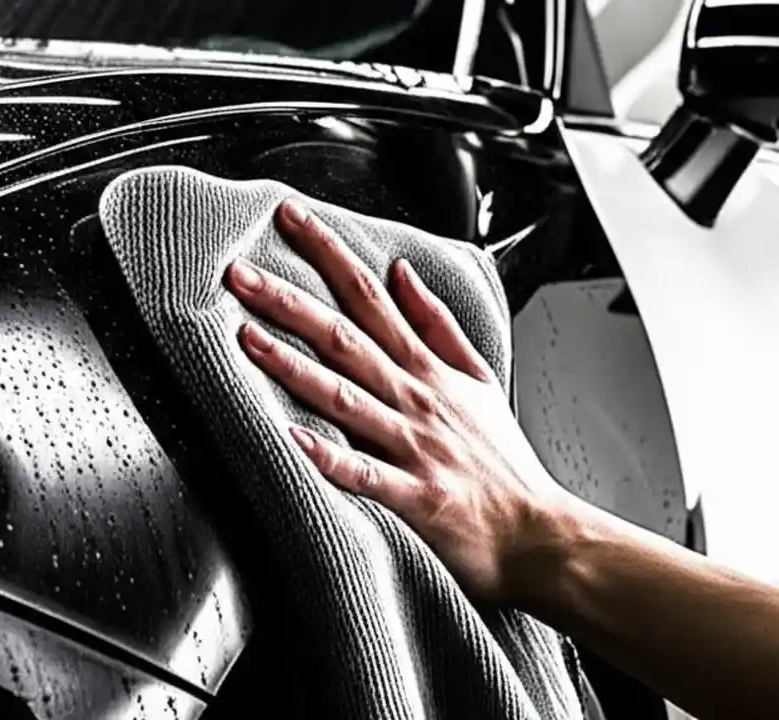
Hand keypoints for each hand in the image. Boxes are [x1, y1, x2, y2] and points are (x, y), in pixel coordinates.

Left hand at [226, 199, 574, 604]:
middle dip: (290, 302)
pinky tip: (290, 439)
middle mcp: (416, 399)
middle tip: (240, 272)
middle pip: (346, 338)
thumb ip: (439, 324)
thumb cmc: (504, 464)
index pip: (371, 297)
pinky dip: (329, 456)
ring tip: (247, 338)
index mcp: (428, 370)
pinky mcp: (415, 496)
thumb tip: (403, 273)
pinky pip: (364, 474)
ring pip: (346, 396)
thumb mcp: (479, 378)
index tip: (290, 218)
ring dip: (294, 366)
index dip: (329, 255)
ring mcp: (414, 446)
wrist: (539, 532)